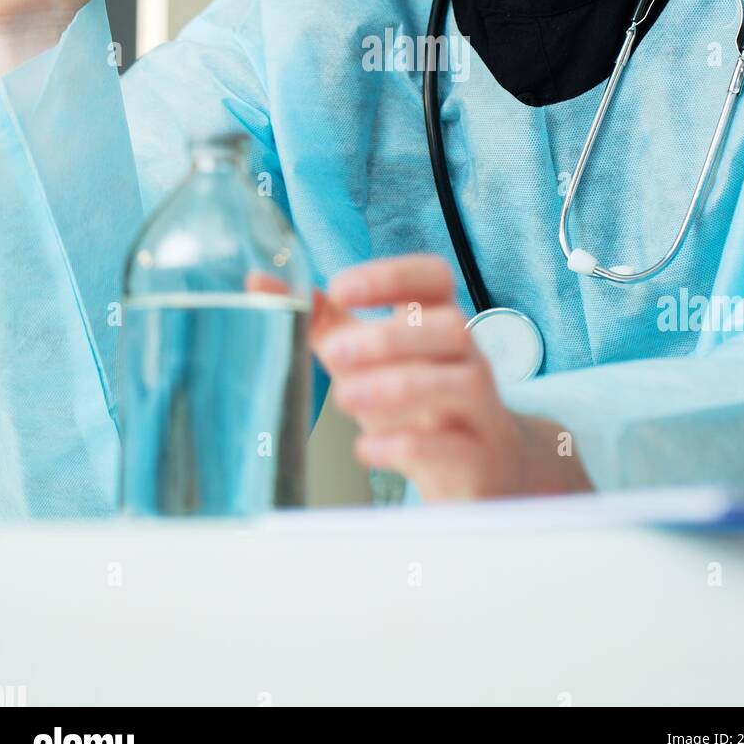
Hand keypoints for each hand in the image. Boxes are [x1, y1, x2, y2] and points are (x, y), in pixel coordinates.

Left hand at [312, 254, 593, 500]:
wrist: (481, 467)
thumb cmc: (416, 401)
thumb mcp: (368, 356)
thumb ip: (321, 320)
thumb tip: (262, 281)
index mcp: (438, 322)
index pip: (433, 278)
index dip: (391, 276)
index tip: (341, 287)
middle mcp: (468, 358)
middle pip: (453, 326)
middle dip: (392, 336)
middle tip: (337, 353)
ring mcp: (480, 409)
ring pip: (463, 382)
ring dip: (401, 386)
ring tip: (346, 398)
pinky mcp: (479, 458)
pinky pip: (455, 447)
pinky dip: (408, 447)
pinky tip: (368, 449)